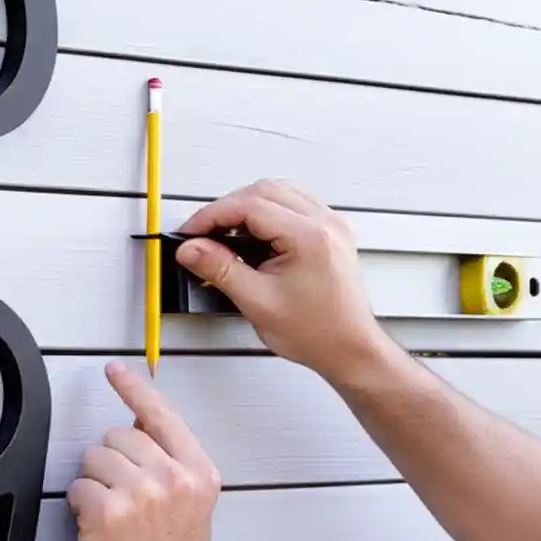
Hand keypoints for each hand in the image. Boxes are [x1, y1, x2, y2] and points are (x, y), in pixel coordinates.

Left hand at [67, 361, 220, 540]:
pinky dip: (80, 505)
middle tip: (123, 494)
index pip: (163, 415)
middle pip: (120, 433)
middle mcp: (173, 479)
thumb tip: (142, 420)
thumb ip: (172, 460)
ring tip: (113, 512)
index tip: (115, 369)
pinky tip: (98, 525)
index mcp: (199, 473)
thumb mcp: (189, 504)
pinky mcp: (107, 509)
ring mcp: (141, 493)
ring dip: (95, 482)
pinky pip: (78, 485)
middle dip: (112, 459)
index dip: (135, 388)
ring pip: (94, 456)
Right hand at [173, 179, 393, 380]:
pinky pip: (293, 203)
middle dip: (227, 208)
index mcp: (310, 237)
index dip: (212, 215)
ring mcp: (330, 224)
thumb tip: (191, 249)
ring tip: (226, 234)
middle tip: (204, 233)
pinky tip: (254, 233)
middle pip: (264, 190)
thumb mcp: (256, 301)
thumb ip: (219, 269)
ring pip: (279, 191)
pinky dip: (267, 211)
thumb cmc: (317, 333)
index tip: (192, 232)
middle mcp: (325, 223)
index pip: (250, 205)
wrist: (349, 349)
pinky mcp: (329, 231)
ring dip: (247, 206)